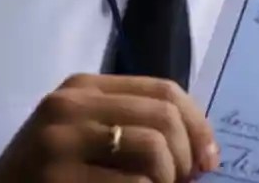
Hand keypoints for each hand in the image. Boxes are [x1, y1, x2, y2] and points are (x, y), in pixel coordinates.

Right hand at [0, 73, 221, 182]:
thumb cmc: (49, 170)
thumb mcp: (88, 132)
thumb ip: (137, 125)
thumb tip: (204, 151)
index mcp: (84, 86)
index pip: (165, 90)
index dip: (198, 125)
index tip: (208, 159)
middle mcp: (69, 105)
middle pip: (163, 118)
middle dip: (185, 156)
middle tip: (184, 182)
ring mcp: (59, 142)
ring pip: (151, 150)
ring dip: (167, 180)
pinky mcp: (56, 178)